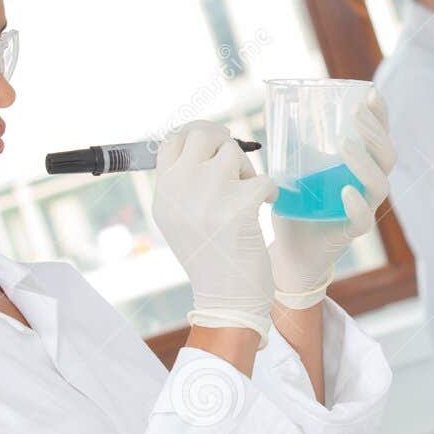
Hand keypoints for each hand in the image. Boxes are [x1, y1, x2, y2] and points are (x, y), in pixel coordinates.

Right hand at [153, 121, 276, 345]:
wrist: (226, 300)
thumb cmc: (210, 258)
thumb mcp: (180, 218)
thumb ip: (184, 182)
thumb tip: (204, 139)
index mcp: (163, 192)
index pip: (172, 140)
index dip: (196, 133)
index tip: (216, 141)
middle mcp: (179, 189)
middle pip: (203, 135)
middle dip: (225, 144)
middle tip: (238, 164)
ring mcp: (207, 195)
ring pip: (234, 153)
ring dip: (248, 171)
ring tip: (248, 197)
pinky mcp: (239, 206)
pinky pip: (263, 178)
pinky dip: (270, 192)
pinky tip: (266, 207)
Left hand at [269, 89, 396, 307]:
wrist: (290, 248)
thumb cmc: (297, 203)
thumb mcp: (292, 166)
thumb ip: (292, 141)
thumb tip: (275, 103)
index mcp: (360, 164)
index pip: (379, 135)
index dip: (380, 114)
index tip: (370, 92)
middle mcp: (368, 184)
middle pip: (386, 155)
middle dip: (374, 130)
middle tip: (354, 111)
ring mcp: (364, 208)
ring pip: (380, 184)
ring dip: (365, 161)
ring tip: (344, 145)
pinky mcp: (352, 231)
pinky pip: (362, 219)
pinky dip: (357, 205)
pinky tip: (346, 192)